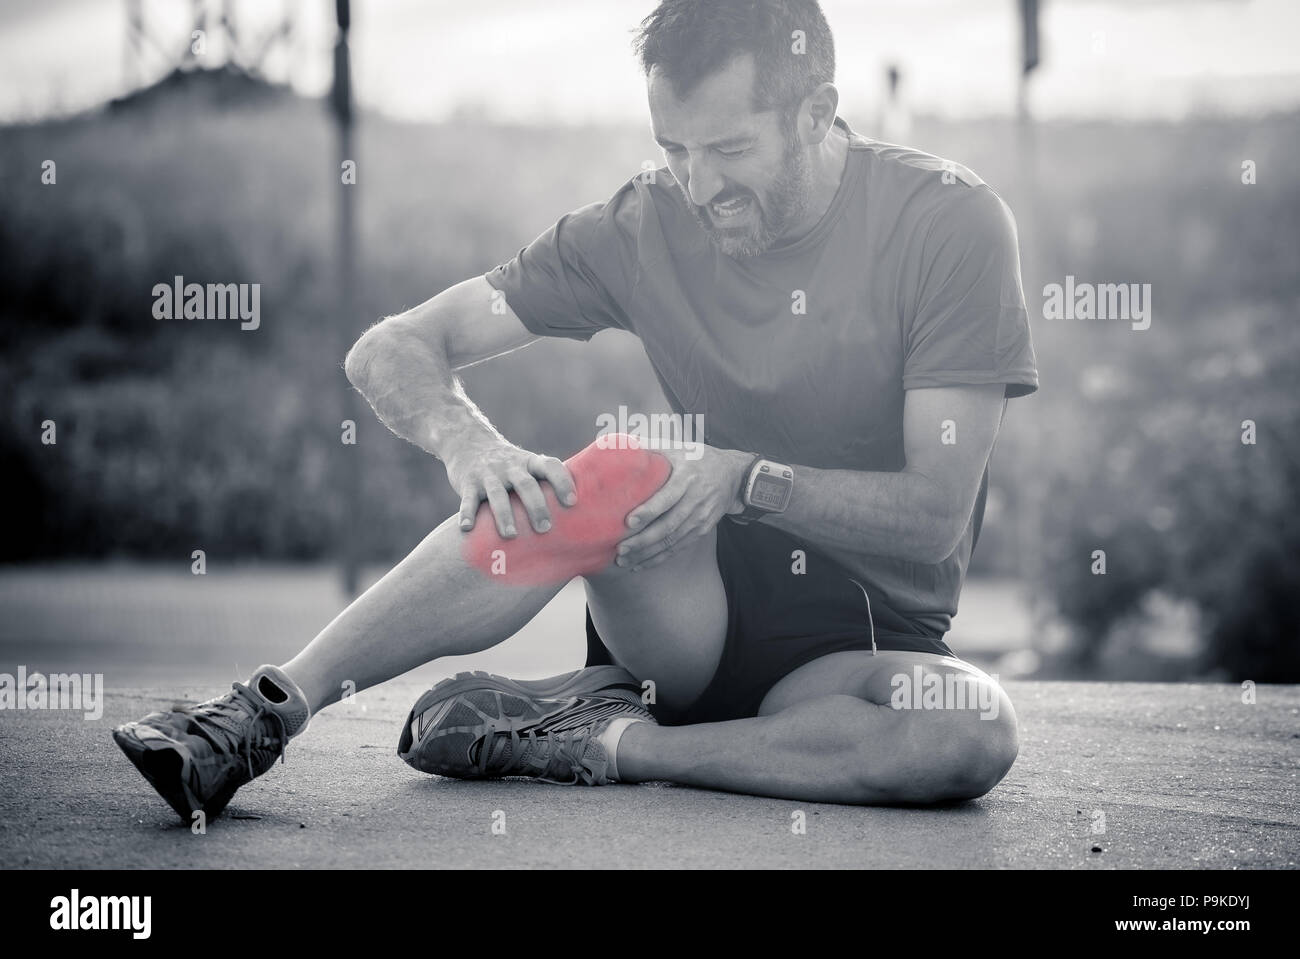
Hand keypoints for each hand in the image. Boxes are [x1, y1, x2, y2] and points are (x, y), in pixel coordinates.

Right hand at [446, 440, 576, 537]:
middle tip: (545, 529)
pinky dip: (467, 513)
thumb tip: (576, 517)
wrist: (468, 442)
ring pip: (497, 494)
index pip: (551, 467)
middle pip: (526, 485)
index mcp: (530, 463)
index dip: (562, 482)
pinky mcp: (467, 481)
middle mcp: (511, 466)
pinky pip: (468, 498)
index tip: (572, 502)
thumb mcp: (527, 466)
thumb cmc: (508, 466)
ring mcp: (488, 473)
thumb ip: (545, 485)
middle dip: (536, 506)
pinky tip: (467, 528)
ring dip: (504, 515)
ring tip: (510, 535)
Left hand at [615, 445, 746, 569]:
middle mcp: (696, 499)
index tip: (629, 522)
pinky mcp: (702, 529)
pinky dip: (660, 558)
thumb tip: (619, 446)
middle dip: (643, 540)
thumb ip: (651, 449)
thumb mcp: (679, 449)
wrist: (734, 475)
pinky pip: (679, 547)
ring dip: (647, 553)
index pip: (667, 497)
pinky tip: (641, 564)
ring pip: (672, 540)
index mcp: (687, 477)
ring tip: (625, 560)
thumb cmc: (699, 459)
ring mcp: (701, 517)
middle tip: (620, 549)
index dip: (649, 511)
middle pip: (668, 525)